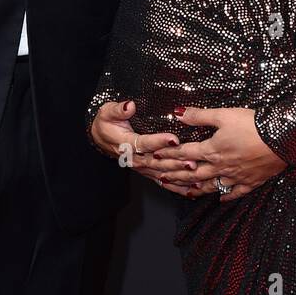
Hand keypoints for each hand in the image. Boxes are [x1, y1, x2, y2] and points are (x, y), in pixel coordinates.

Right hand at [89, 100, 206, 197]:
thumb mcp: (107, 112)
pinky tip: (191, 189)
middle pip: (156, 162)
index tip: (174, 138)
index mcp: (126, 143)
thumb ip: (118, 110)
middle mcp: (134, 158)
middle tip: (191, 160)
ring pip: (161, 173)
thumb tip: (129, 105)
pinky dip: (177, 187)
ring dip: (178, 174)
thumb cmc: (107, 123)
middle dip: (174, 162)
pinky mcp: (147, 171)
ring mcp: (142, 167)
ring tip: (194, 172)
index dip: (159, 142)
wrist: (101, 138)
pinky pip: (162, 181)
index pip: (144, 143)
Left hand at [156, 106, 286, 199]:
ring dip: (195, 188)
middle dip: (175, 175)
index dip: (167, 154)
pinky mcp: (252, 181)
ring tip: (183, 191)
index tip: (153, 156)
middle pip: (193, 173)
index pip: (184, 153)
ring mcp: (236, 176)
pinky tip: (220, 198)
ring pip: (211, 186)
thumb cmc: (253, 125)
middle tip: (160, 178)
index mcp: (212, 150)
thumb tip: (178, 113)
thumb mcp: (224, 115)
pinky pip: (235, 192)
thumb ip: (200, 116)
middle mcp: (221, 167)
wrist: (282, 139)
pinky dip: (226, 196)